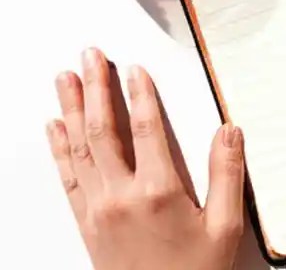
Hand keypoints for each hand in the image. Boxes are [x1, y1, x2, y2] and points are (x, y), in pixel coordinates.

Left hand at [46, 48, 244, 269]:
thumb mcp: (224, 228)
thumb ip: (227, 175)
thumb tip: (230, 132)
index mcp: (158, 192)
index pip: (146, 129)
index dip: (139, 94)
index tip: (133, 69)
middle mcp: (121, 197)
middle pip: (103, 130)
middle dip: (95, 88)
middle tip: (90, 56)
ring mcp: (98, 210)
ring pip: (79, 148)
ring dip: (71, 109)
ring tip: (66, 79)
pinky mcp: (86, 224)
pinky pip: (68, 177)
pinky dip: (59, 149)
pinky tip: (55, 128)